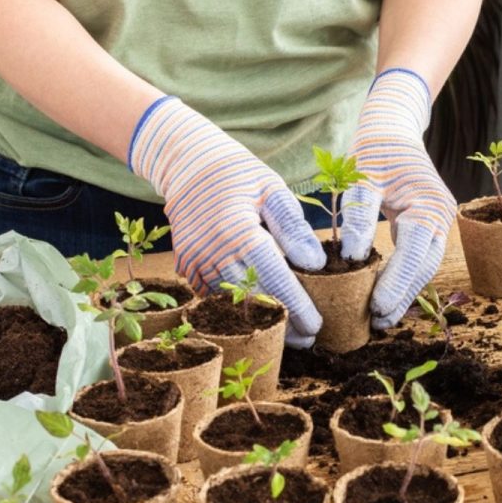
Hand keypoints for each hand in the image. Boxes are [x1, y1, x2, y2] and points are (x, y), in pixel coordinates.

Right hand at [129, 97, 325, 346]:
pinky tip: (257, 315)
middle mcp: (212, 251)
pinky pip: (212, 295)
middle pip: (252, 299)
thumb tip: (316, 265)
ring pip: (230, 303)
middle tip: (307, 339)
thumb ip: (294, 227)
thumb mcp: (272, 189)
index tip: (315, 325)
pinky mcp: (186, 265)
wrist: (187, 163)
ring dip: (259, 320)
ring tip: (287, 333)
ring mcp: (194, 261)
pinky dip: (235, 307)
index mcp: (237, 231)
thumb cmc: (238, 173)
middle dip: (281, 322)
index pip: (273, 278)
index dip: (295, 306)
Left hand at [342, 69, 456, 328]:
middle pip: (425, 267)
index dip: (397, 284)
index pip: (415, 253)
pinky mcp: (428, 225)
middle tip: (376, 323)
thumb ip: (357, 214)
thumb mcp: (361, 175)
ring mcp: (439, 221)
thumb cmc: (375, 148)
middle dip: (402, 296)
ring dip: (404, 292)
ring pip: (424, 266)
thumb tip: (352, 257)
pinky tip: (385, 296)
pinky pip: (419, 258)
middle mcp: (442, 216)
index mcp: (429, 204)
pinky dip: (403, 278)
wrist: (393, 126)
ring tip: (380, 318)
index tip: (376, 308)